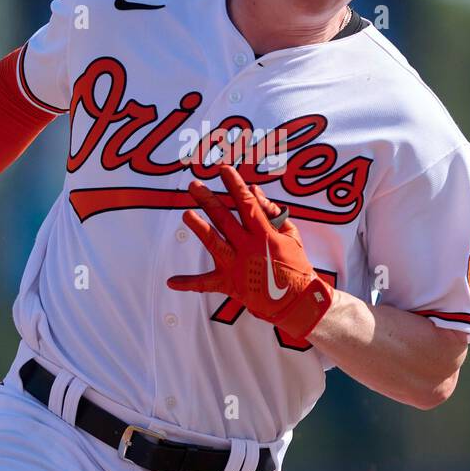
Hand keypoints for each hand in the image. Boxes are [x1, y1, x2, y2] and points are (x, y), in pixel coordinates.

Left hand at [167, 163, 332, 339]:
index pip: (246, 203)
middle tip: (194, 185)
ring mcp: (237, 266)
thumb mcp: (290, 234)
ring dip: (199, 228)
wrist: (298, 300)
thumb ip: (271, 211)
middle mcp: (248, 247)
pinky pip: (206, 284)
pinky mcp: (230, 284)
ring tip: (186, 214)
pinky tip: (171, 282)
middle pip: (224, 219)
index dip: (234, 185)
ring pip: (214, 243)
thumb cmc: (295, 264)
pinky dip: (189, 283)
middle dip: (209, 200)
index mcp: (265, 233)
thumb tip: (253, 190)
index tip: (223, 169)